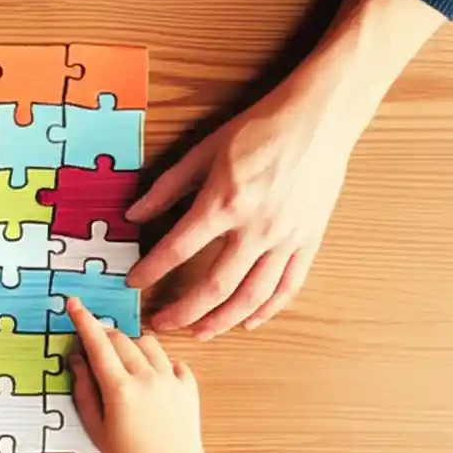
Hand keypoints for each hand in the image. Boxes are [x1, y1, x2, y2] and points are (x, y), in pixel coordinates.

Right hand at [65, 297, 233, 452]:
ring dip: (130, 345)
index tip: (73, 303)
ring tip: (124, 365)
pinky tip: (150, 381)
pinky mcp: (188, 383)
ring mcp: (170, 379)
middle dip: (104, 335)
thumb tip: (77, 358)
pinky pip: (169, 359)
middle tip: (94, 345)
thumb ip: (84, 389)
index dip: (83, 320)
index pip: (97, 344)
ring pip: (146, 342)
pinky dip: (156, 362)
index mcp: (119, 389)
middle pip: (120, 338)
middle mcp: (146, 377)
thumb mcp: (96, 427)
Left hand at [125, 67, 364, 339]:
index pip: (178, 249)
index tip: (133, 284)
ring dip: (222, 321)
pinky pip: (287, 286)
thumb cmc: (259, 130)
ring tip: (199, 333)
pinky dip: (267, 310)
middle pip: (214, 286)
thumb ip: (166, 188)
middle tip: (160, 322)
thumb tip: (133, 214)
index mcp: (224, 203)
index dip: (151, 271)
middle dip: (183, 311)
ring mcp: (286, 239)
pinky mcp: (308, 241)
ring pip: (252, 296)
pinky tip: (248, 322)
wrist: (318, 119)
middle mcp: (256, 228)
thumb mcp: (203, 151)